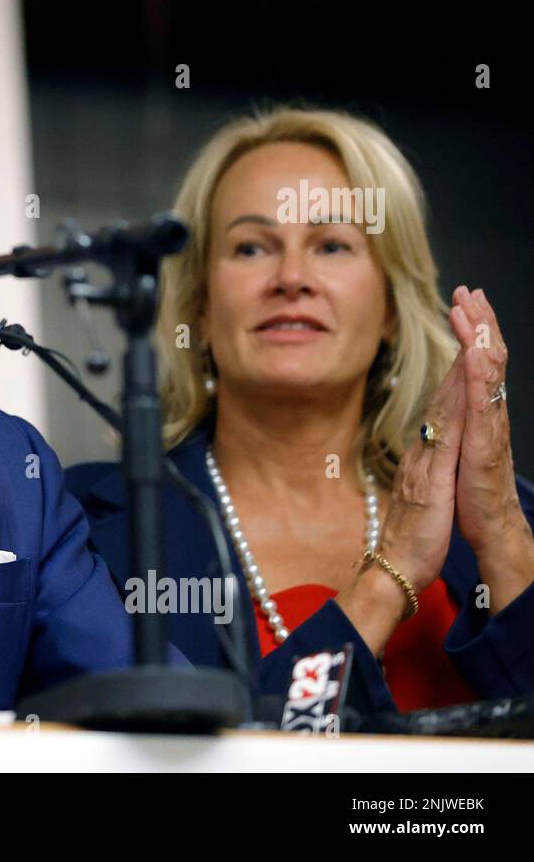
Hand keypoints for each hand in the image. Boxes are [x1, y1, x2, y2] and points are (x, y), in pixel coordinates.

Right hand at [336, 345, 465, 655]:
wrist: (397, 566)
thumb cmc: (412, 535)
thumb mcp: (423, 493)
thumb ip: (424, 468)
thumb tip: (426, 449)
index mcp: (427, 449)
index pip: (445, 395)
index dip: (456, 357)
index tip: (465, 322)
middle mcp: (425, 445)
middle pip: (446, 385)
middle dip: (458, 341)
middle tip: (466, 299)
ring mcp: (427, 456)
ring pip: (447, 398)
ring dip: (459, 358)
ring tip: (470, 321)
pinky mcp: (432, 471)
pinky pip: (448, 430)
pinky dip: (458, 400)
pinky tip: (467, 377)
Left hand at [449, 286, 533, 606]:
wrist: (476, 534)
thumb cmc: (457, 501)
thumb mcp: (443, 456)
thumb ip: (443, 431)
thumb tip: (437, 412)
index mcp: (469, 419)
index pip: (469, 367)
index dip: (467, 335)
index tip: (461, 302)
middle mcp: (481, 420)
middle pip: (483, 363)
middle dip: (477, 325)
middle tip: (471, 289)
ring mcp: (485, 432)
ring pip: (486, 378)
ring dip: (479, 341)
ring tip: (475, 309)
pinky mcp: (482, 448)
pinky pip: (481, 407)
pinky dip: (479, 379)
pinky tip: (475, 355)